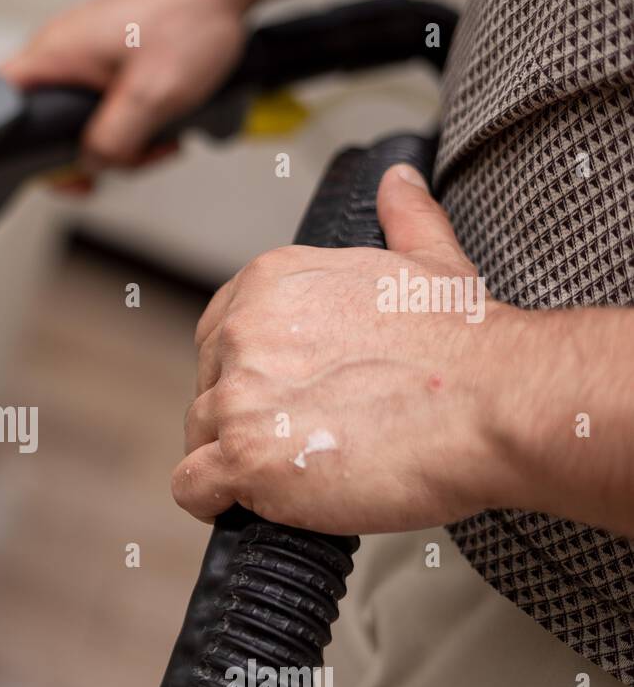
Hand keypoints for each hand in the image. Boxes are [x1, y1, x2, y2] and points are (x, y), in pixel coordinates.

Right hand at [0, 0, 255, 183]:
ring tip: (159, 141)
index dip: (14, 149)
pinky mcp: (109, 58)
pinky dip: (133, 125)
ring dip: (122, 144)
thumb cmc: (191, 20)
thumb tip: (92, 164)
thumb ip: (112, 142)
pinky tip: (162, 125)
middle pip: (46, 126)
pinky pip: (106, 106)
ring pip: (82, 121)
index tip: (50, 171)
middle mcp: (62, 52)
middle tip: (123, 162)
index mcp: (54, 55)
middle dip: (89, 155)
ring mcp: (86, 54)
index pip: (0, 105)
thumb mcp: (149, 97)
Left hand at [171, 163, 529, 535]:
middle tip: (297, 438)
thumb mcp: (432, 260)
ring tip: (288, 473)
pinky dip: (211, 500)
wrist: (495, 404)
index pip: (217, 335)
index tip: (279, 394)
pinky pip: (191, 486)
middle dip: (241, 417)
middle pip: (207, 388)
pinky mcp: (245, 458)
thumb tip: (399, 182)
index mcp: (272, 283)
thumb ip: (405, 218)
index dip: (243, 372)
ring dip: (232, 459)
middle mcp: (244, 334)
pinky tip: (242, 505)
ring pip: (198, 439)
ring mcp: (239, 397)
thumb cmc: (467, 345)